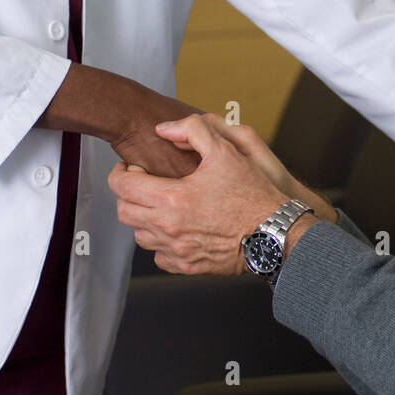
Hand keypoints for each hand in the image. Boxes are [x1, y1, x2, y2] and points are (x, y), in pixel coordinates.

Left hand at [108, 113, 312, 274]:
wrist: (273, 232)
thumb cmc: (252, 192)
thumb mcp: (225, 149)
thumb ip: (192, 129)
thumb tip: (163, 129)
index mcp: (171, 198)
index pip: (122, 185)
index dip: (121, 172)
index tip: (131, 166)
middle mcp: (168, 227)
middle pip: (124, 211)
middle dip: (128, 193)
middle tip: (143, 182)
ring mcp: (176, 250)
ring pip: (139, 235)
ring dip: (143, 217)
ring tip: (161, 204)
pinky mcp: (187, 266)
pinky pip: (159, 256)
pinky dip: (161, 242)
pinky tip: (176, 228)